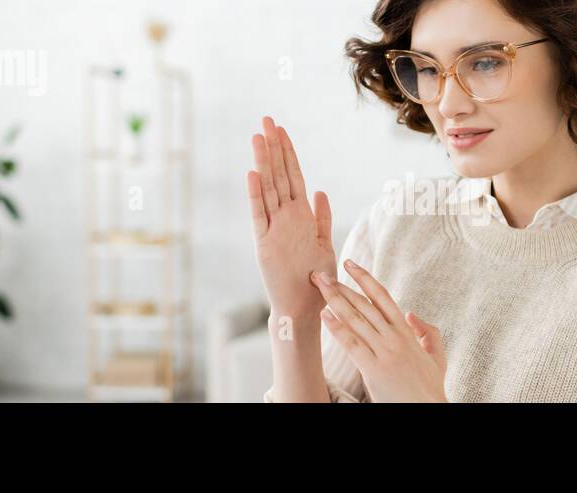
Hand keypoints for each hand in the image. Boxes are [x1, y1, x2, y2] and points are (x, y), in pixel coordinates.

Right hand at [246, 116, 335, 321]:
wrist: (303, 308)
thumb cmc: (315, 281)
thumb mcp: (324, 245)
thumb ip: (322, 219)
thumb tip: (320, 192)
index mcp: (299, 216)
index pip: (292, 176)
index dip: (288, 152)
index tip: (282, 129)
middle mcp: (284, 218)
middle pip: (278, 176)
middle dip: (274, 147)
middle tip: (266, 119)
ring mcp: (273, 229)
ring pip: (268, 190)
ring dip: (264, 163)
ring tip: (258, 137)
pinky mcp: (264, 244)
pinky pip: (260, 215)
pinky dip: (256, 195)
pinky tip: (252, 173)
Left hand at [312, 260, 447, 402]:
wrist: (428, 408)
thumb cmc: (430, 386)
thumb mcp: (437, 355)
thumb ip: (429, 332)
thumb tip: (411, 314)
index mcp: (407, 331)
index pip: (382, 297)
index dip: (365, 278)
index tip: (350, 264)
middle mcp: (394, 337)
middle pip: (363, 304)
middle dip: (341, 286)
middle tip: (322, 273)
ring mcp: (383, 351)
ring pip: (355, 319)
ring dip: (334, 300)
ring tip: (319, 287)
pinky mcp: (373, 368)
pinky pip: (352, 343)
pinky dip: (337, 327)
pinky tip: (325, 315)